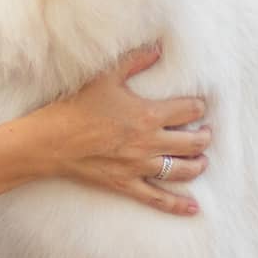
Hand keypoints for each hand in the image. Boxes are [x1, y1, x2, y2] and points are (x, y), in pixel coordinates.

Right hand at [37, 45, 208, 216]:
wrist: (51, 141)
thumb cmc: (76, 107)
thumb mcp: (105, 76)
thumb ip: (134, 61)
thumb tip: (157, 49)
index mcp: (149, 114)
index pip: (189, 110)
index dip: (199, 107)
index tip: (199, 106)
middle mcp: (150, 143)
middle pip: (193, 142)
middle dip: (204, 137)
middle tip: (205, 133)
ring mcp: (140, 166)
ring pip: (183, 170)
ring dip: (197, 165)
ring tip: (201, 160)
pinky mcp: (127, 184)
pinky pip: (159, 198)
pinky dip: (178, 205)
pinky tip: (194, 209)